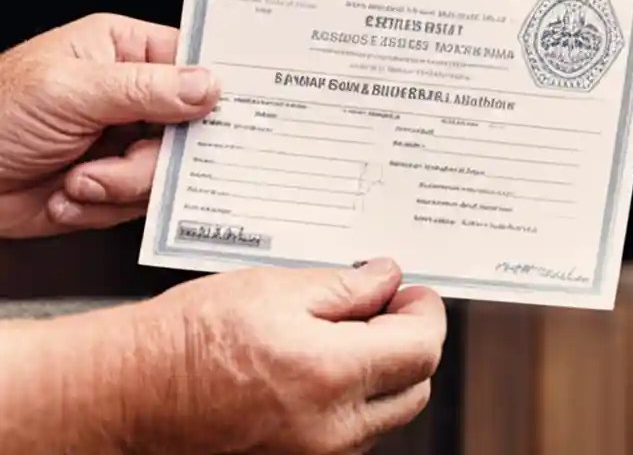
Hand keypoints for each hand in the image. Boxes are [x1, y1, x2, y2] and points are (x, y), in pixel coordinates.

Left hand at [0, 13, 219, 237]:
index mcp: (123, 51)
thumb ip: (146, 87)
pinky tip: (66, 194)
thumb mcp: (70, 91)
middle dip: (153, 157)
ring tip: (78, 180)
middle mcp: (131, 95)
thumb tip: (209, 85)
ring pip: (168, 173)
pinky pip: (141, 204)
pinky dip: (102, 206)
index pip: (194, 61)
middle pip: (191, 128)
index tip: (224, 115)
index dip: (215, 89)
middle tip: (122, 159)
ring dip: (120, 186)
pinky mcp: (114, 185)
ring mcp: (124, 143)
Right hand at [127, 258, 446, 453]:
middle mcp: (330, 428)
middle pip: (415, 387)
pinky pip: (350, 435)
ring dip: (381, 374)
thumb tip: (387, 279)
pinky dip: (351, 400)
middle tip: (383, 307)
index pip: (422, 348)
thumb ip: (345, 287)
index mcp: (330, 375)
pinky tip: (320, 368)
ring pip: (385, 415)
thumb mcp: (272, 289)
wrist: (126, 393)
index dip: (425, 312)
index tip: (413, 293)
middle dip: (409, 343)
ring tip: (341, 335)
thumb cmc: (186, 340)